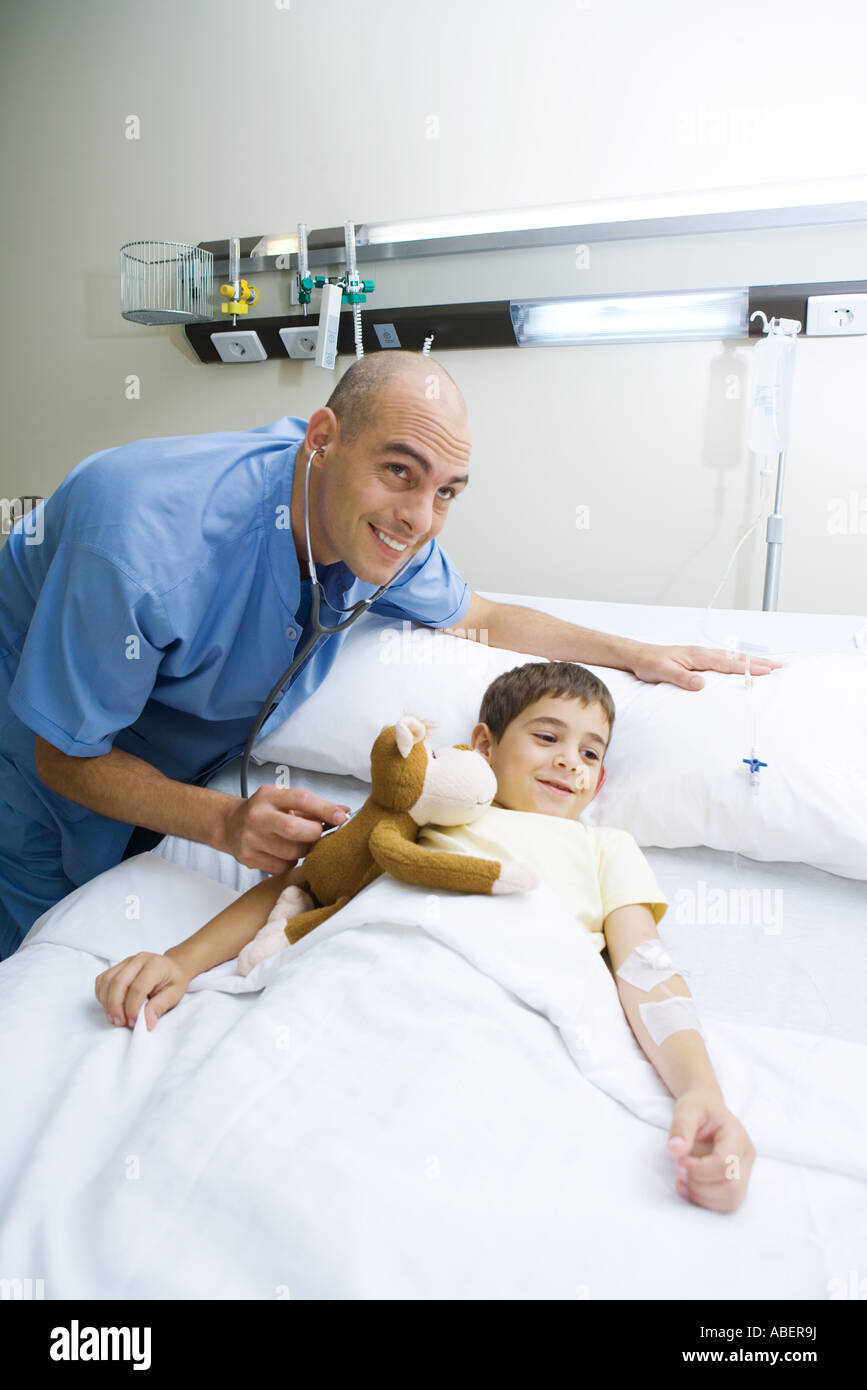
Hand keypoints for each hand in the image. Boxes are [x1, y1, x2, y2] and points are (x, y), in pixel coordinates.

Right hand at [94, 952, 190, 1030]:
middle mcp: (138, 960)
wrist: (173, 967)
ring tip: (114, 1018)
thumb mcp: (174, 995)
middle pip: (118, 982)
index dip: (132, 1008)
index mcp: (155, 965)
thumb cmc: (173, 981)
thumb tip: (147, 1023)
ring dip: (107, 1002)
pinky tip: (109, 1007)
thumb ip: (159, 1007)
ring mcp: (126, 961)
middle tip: (120, 1023)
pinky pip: (102, 979)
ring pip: (107, 980)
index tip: (134, 1023)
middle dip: (115, 1006)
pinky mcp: (117, 966)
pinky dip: (102, 995)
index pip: (138, 988)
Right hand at [219, 786, 349, 873]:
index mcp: (268, 796)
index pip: (301, 799)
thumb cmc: (264, 811)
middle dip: (314, 834)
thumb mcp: (284, 801)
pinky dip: (289, 862)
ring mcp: (250, 838)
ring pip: (291, 852)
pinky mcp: (247, 858)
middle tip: (316, 833)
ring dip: (303, 850)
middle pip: (295, 829)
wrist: (229, 824)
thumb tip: (343, 812)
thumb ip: (313, 807)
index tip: (341, 818)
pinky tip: (283, 852)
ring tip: (298, 842)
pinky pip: (281, 866)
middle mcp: (257, 816)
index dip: (324, 809)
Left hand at [629, 642, 782, 691]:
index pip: (728, 662)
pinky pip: (723, 659)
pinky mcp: (699, 659)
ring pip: (732, 657)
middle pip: (736, 657)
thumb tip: (701, 684)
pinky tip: (743, 665)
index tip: (767, 670)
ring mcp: (702, 655)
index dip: (748, 667)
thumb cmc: (650, 663)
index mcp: (698, 656)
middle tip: (779, 666)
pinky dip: (738, 661)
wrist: (639, 656)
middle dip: (758, 662)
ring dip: (751, 660)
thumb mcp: (663, 673)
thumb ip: (682, 678)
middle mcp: (703, 653)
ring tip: (769, 664)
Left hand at [667, 1088, 755, 1211]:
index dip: (699, 1169)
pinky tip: (687, 1187)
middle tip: (679, 1169)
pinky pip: (725, 1204)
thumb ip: (681, 1126)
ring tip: (682, 1178)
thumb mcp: (687, 1108)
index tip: (678, 1160)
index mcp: (738, 1136)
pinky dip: (704, 1201)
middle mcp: (746, 1156)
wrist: (706, 1109)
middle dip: (700, 1184)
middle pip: (732, 1187)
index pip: (725, 1164)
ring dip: (702, 1195)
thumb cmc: (699, 1107)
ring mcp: (745, 1172)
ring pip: (731, 1200)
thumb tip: (675, 1150)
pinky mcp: (736, 1183)